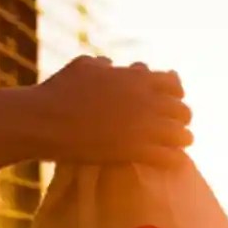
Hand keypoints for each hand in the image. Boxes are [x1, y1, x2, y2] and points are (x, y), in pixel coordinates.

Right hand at [34, 56, 192, 167]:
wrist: (44, 120)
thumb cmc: (59, 90)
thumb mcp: (84, 66)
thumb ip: (104, 64)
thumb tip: (111, 64)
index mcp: (137, 79)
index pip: (174, 84)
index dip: (174, 94)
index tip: (169, 103)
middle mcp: (146, 101)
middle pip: (183, 111)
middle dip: (180, 119)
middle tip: (175, 127)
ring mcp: (143, 127)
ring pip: (182, 135)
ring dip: (180, 140)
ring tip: (176, 146)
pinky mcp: (135, 151)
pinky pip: (169, 157)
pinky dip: (173, 160)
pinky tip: (169, 163)